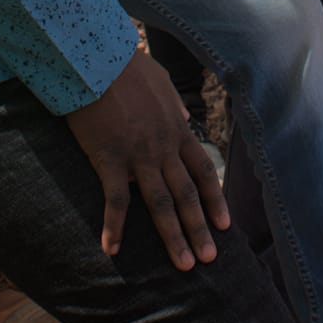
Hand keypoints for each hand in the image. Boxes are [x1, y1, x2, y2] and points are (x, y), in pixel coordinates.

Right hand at [65, 51, 228, 269]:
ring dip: (174, 236)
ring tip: (184, 264)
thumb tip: (186, 116)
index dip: (215, 200)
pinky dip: (114, 226)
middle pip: (187, 195)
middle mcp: (163, 147)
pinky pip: (115, 200)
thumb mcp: (161, 82)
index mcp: (177, 129)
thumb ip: (175, 103)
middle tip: (210, 258)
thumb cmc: (126, 66)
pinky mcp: (110, 159)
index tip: (224, 225)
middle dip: (200, 228)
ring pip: (161, 203)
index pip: (203, 171)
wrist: (97, 58)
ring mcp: (138, 156)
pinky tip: (112, 248)